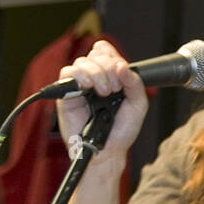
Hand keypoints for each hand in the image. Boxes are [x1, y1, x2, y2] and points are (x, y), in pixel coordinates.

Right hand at [55, 40, 147, 169]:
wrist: (108, 150)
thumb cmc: (121, 131)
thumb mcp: (138, 104)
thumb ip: (134, 83)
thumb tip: (122, 66)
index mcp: (111, 78)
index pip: (106, 52)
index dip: (113, 55)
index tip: (121, 69)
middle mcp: (94, 79)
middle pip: (95, 55)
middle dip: (108, 68)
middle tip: (115, 88)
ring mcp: (79, 86)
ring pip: (81, 62)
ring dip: (97, 73)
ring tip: (105, 92)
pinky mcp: (65, 95)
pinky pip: (66, 74)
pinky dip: (79, 75)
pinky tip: (88, 88)